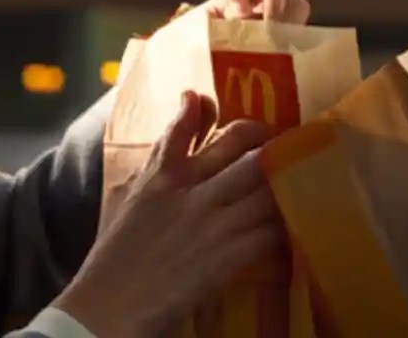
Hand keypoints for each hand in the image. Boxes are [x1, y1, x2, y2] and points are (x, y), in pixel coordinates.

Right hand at [52, 92, 283, 337]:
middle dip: (266, 138)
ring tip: (298, 181)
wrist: (109, 306)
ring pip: (265, 184)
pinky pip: (271, 231)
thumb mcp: (122, 201)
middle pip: (241, 144)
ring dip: (285, 181)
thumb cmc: (112, 257)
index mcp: (159, 176)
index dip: (200, 108)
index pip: (183, 127)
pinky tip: (293, 228)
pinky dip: (286, 227)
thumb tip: (167, 145)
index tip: (207, 102)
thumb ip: (148, 169)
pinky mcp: (227, 255)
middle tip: (278, 143)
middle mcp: (189, 189)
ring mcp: (211, 220)